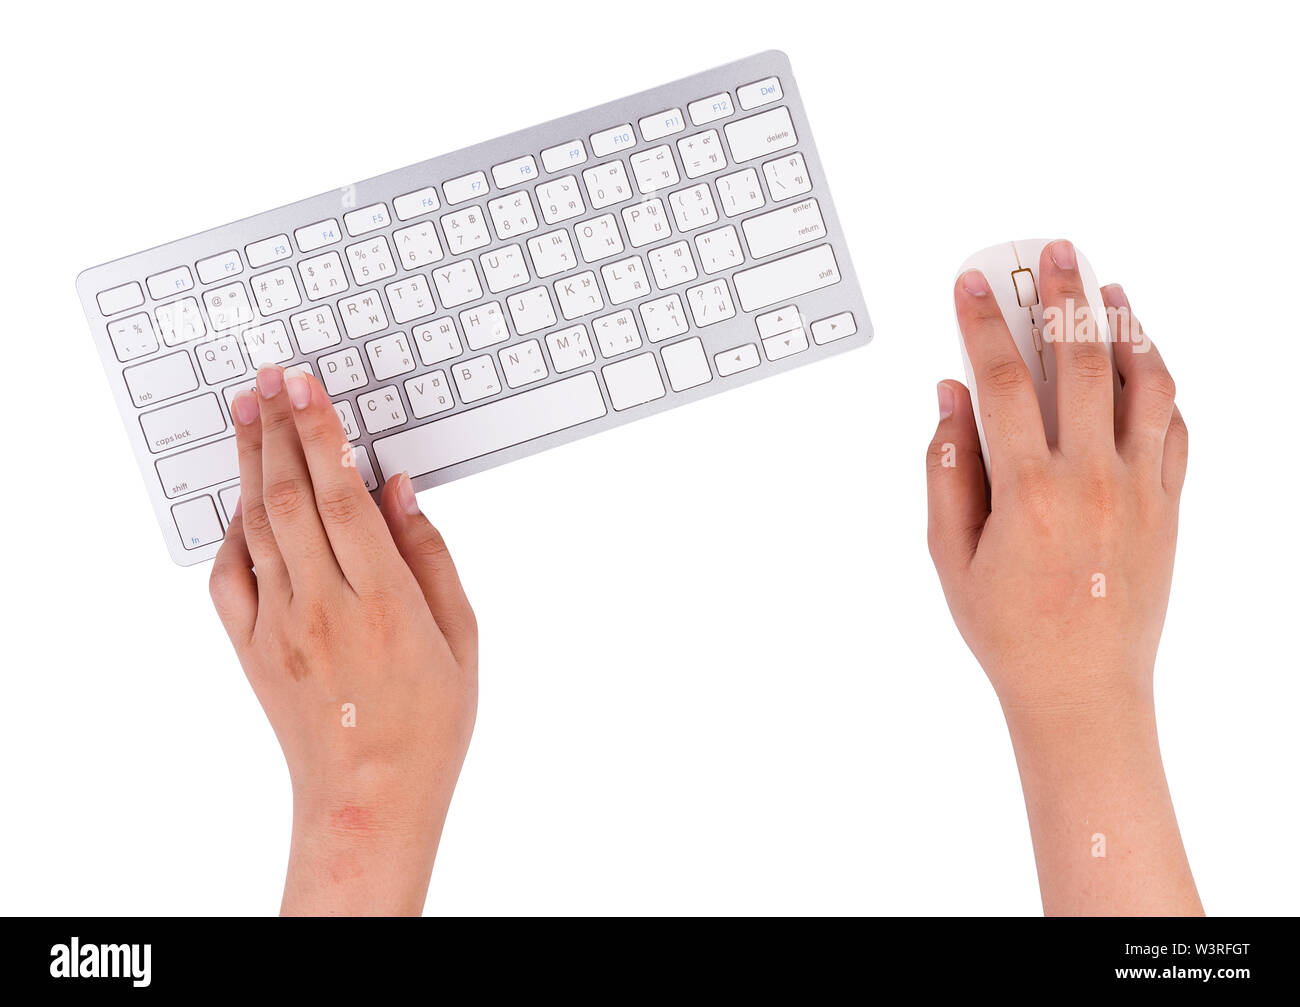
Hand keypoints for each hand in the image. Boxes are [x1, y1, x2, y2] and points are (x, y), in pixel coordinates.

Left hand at [208, 366, 476, 915]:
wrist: (367, 799)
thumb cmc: (429, 723)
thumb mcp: (459, 636)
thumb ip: (429, 556)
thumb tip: (399, 489)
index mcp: (383, 601)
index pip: (341, 496)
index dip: (320, 433)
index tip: (307, 387)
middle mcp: (322, 607)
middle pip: (288, 496)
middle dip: (276, 428)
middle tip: (270, 379)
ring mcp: (277, 628)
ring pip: (254, 525)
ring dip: (248, 463)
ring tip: (246, 413)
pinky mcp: (250, 649)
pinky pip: (227, 577)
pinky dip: (231, 531)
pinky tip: (241, 501)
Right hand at [926, 239, 1199, 914]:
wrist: (1083, 691)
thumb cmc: (1009, 631)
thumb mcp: (949, 556)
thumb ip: (945, 471)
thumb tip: (949, 400)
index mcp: (1028, 492)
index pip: (1001, 380)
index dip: (982, 322)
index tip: (971, 284)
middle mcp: (1092, 480)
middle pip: (1080, 360)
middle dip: (1062, 295)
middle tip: (1053, 252)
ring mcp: (1140, 490)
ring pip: (1144, 382)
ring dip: (1125, 327)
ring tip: (1108, 290)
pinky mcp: (1170, 505)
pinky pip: (1175, 425)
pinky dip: (1160, 383)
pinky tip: (1143, 359)